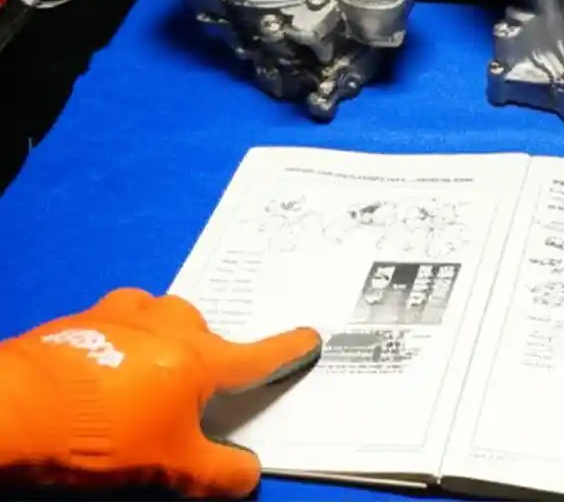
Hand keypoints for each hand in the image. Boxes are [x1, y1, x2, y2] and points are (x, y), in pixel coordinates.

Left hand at [0, 288, 320, 497]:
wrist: (17, 409)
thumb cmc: (106, 436)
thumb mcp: (173, 467)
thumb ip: (220, 473)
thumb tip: (249, 474)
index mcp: (201, 357)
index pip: (257, 356)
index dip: (286, 351)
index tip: (309, 337)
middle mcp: (168, 325)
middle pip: (200, 332)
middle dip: (199, 355)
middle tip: (183, 394)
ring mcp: (120, 315)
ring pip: (154, 318)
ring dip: (154, 339)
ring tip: (138, 376)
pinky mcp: (77, 320)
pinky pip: (110, 324)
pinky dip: (112, 344)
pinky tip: (96, 375)